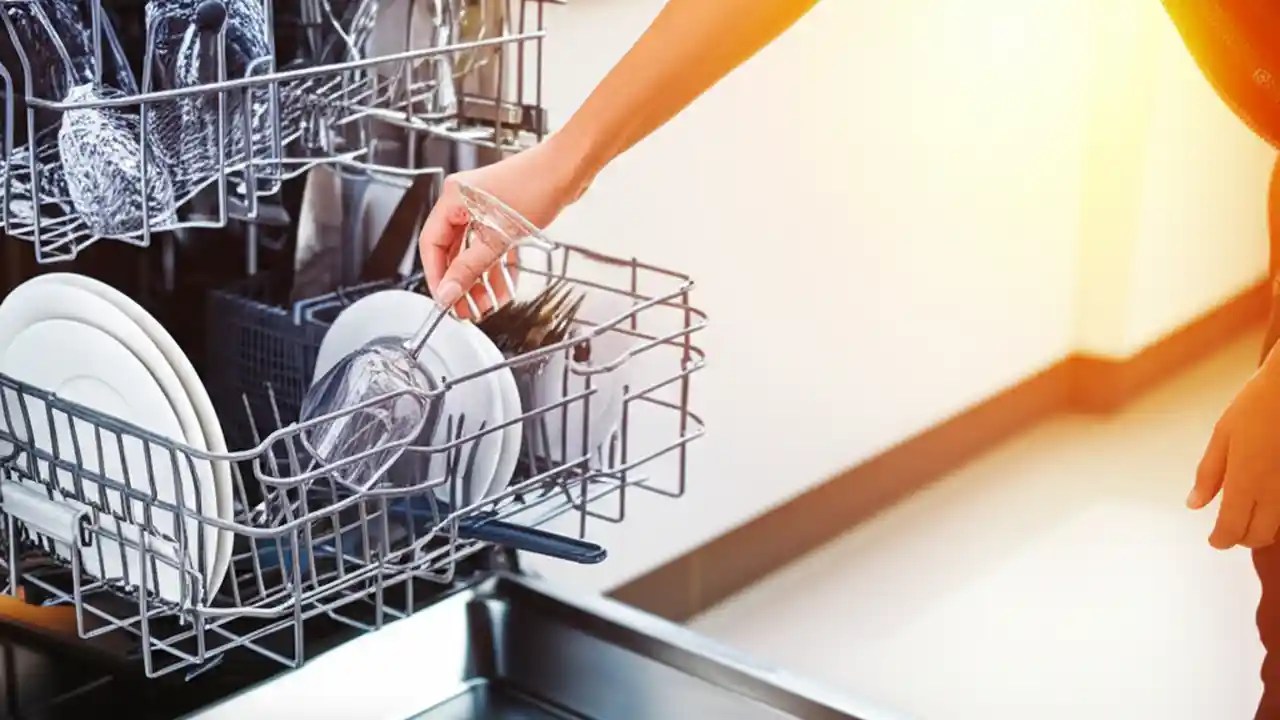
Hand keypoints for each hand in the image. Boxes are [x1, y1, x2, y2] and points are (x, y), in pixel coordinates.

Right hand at [418, 134, 590, 317]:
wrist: (569, 168)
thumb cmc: (537, 183)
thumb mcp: (497, 236)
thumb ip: (470, 268)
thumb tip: (449, 291)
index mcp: (453, 198)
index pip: (431, 243)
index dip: (436, 275)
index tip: (445, 298)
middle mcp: (465, 201)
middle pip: (452, 250)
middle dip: (459, 282)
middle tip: (463, 308)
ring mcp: (485, 208)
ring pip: (474, 252)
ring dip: (478, 280)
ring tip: (482, 305)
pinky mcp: (503, 216)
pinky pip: (492, 247)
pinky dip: (496, 268)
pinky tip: (501, 289)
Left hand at [1190, 354, 1279, 548]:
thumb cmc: (1258, 405)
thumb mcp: (1223, 435)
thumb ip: (1209, 473)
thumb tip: (1194, 504)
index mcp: (1246, 481)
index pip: (1232, 530)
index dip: (1221, 540)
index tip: (1214, 540)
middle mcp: (1275, 492)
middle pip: (1259, 536)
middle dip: (1242, 537)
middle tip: (1230, 528)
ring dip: (1263, 529)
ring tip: (1249, 514)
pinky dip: (1279, 514)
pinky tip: (1269, 499)